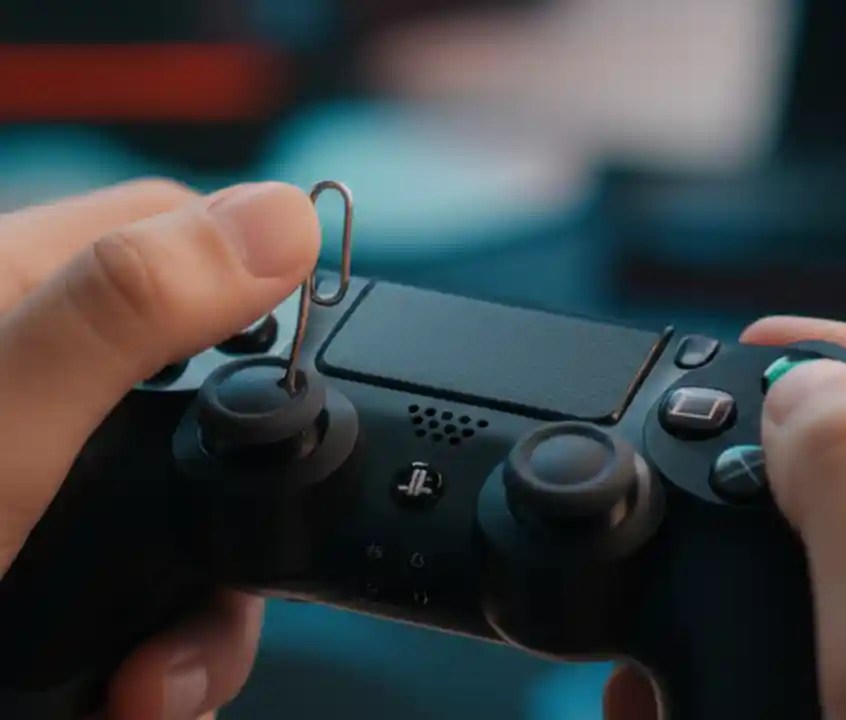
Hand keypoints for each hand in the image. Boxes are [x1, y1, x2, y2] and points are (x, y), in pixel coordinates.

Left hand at [0, 179, 319, 718]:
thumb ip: (128, 310)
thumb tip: (282, 216)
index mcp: (13, 286)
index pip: (186, 231)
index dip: (263, 294)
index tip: (290, 395)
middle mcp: (29, 370)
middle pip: (200, 390)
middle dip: (229, 510)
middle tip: (210, 595)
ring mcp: (35, 468)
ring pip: (176, 507)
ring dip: (195, 611)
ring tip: (149, 690)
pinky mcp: (37, 546)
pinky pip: (136, 579)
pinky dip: (152, 644)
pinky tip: (123, 690)